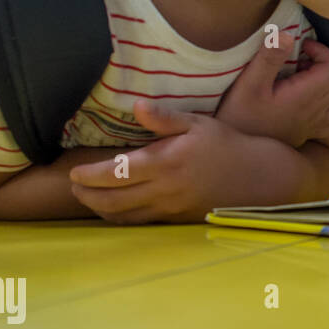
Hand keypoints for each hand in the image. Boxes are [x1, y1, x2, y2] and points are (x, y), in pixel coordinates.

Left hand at [68, 101, 252, 222]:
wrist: (255, 176)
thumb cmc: (224, 145)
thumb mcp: (197, 123)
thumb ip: (164, 117)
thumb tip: (135, 106)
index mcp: (165, 163)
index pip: (115, 173)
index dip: (89, 175)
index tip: (74, 172)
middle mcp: (164, 189)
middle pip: (112, 200)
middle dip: (86, 194)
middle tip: (73, 185)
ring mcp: (169, 208)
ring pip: (122, 216)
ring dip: (99, 209)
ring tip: (86, 197)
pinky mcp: (176, 219)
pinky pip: (140, 222)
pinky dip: (119, 217)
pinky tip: (112, 209)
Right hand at [217, 37, 328, 146]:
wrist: (239, 153)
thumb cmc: (240, 115)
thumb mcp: (249, 84)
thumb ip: (269, 59)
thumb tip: (287, 35)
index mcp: (305, 97)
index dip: (323, 52)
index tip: (303, 48)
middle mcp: (317, 111)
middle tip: (305, 61)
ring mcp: (318, 124)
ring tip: (315, 78)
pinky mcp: (314, 133)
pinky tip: (322, 99)